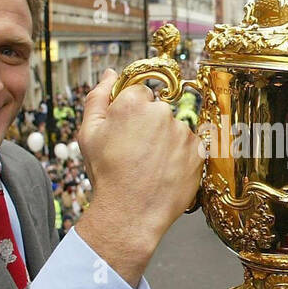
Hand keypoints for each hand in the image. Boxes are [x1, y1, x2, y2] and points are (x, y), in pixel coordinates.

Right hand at [75, 69, 202, 287]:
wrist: (130, 214)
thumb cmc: (107, 176)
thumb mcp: (89, 134)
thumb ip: (98, 98)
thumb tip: (109, 74)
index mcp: (133, 103)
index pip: (139, 93)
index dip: (132, 114)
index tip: (128, 132)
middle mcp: (162, 112)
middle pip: (159, 110)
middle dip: (150, 126)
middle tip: (137, 153)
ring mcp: (183, 131)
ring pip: (175, 128)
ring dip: (166, 141)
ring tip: (151, 166)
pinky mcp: (198, 151)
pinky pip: (190, 146)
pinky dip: (180, 156)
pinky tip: (164, 172)